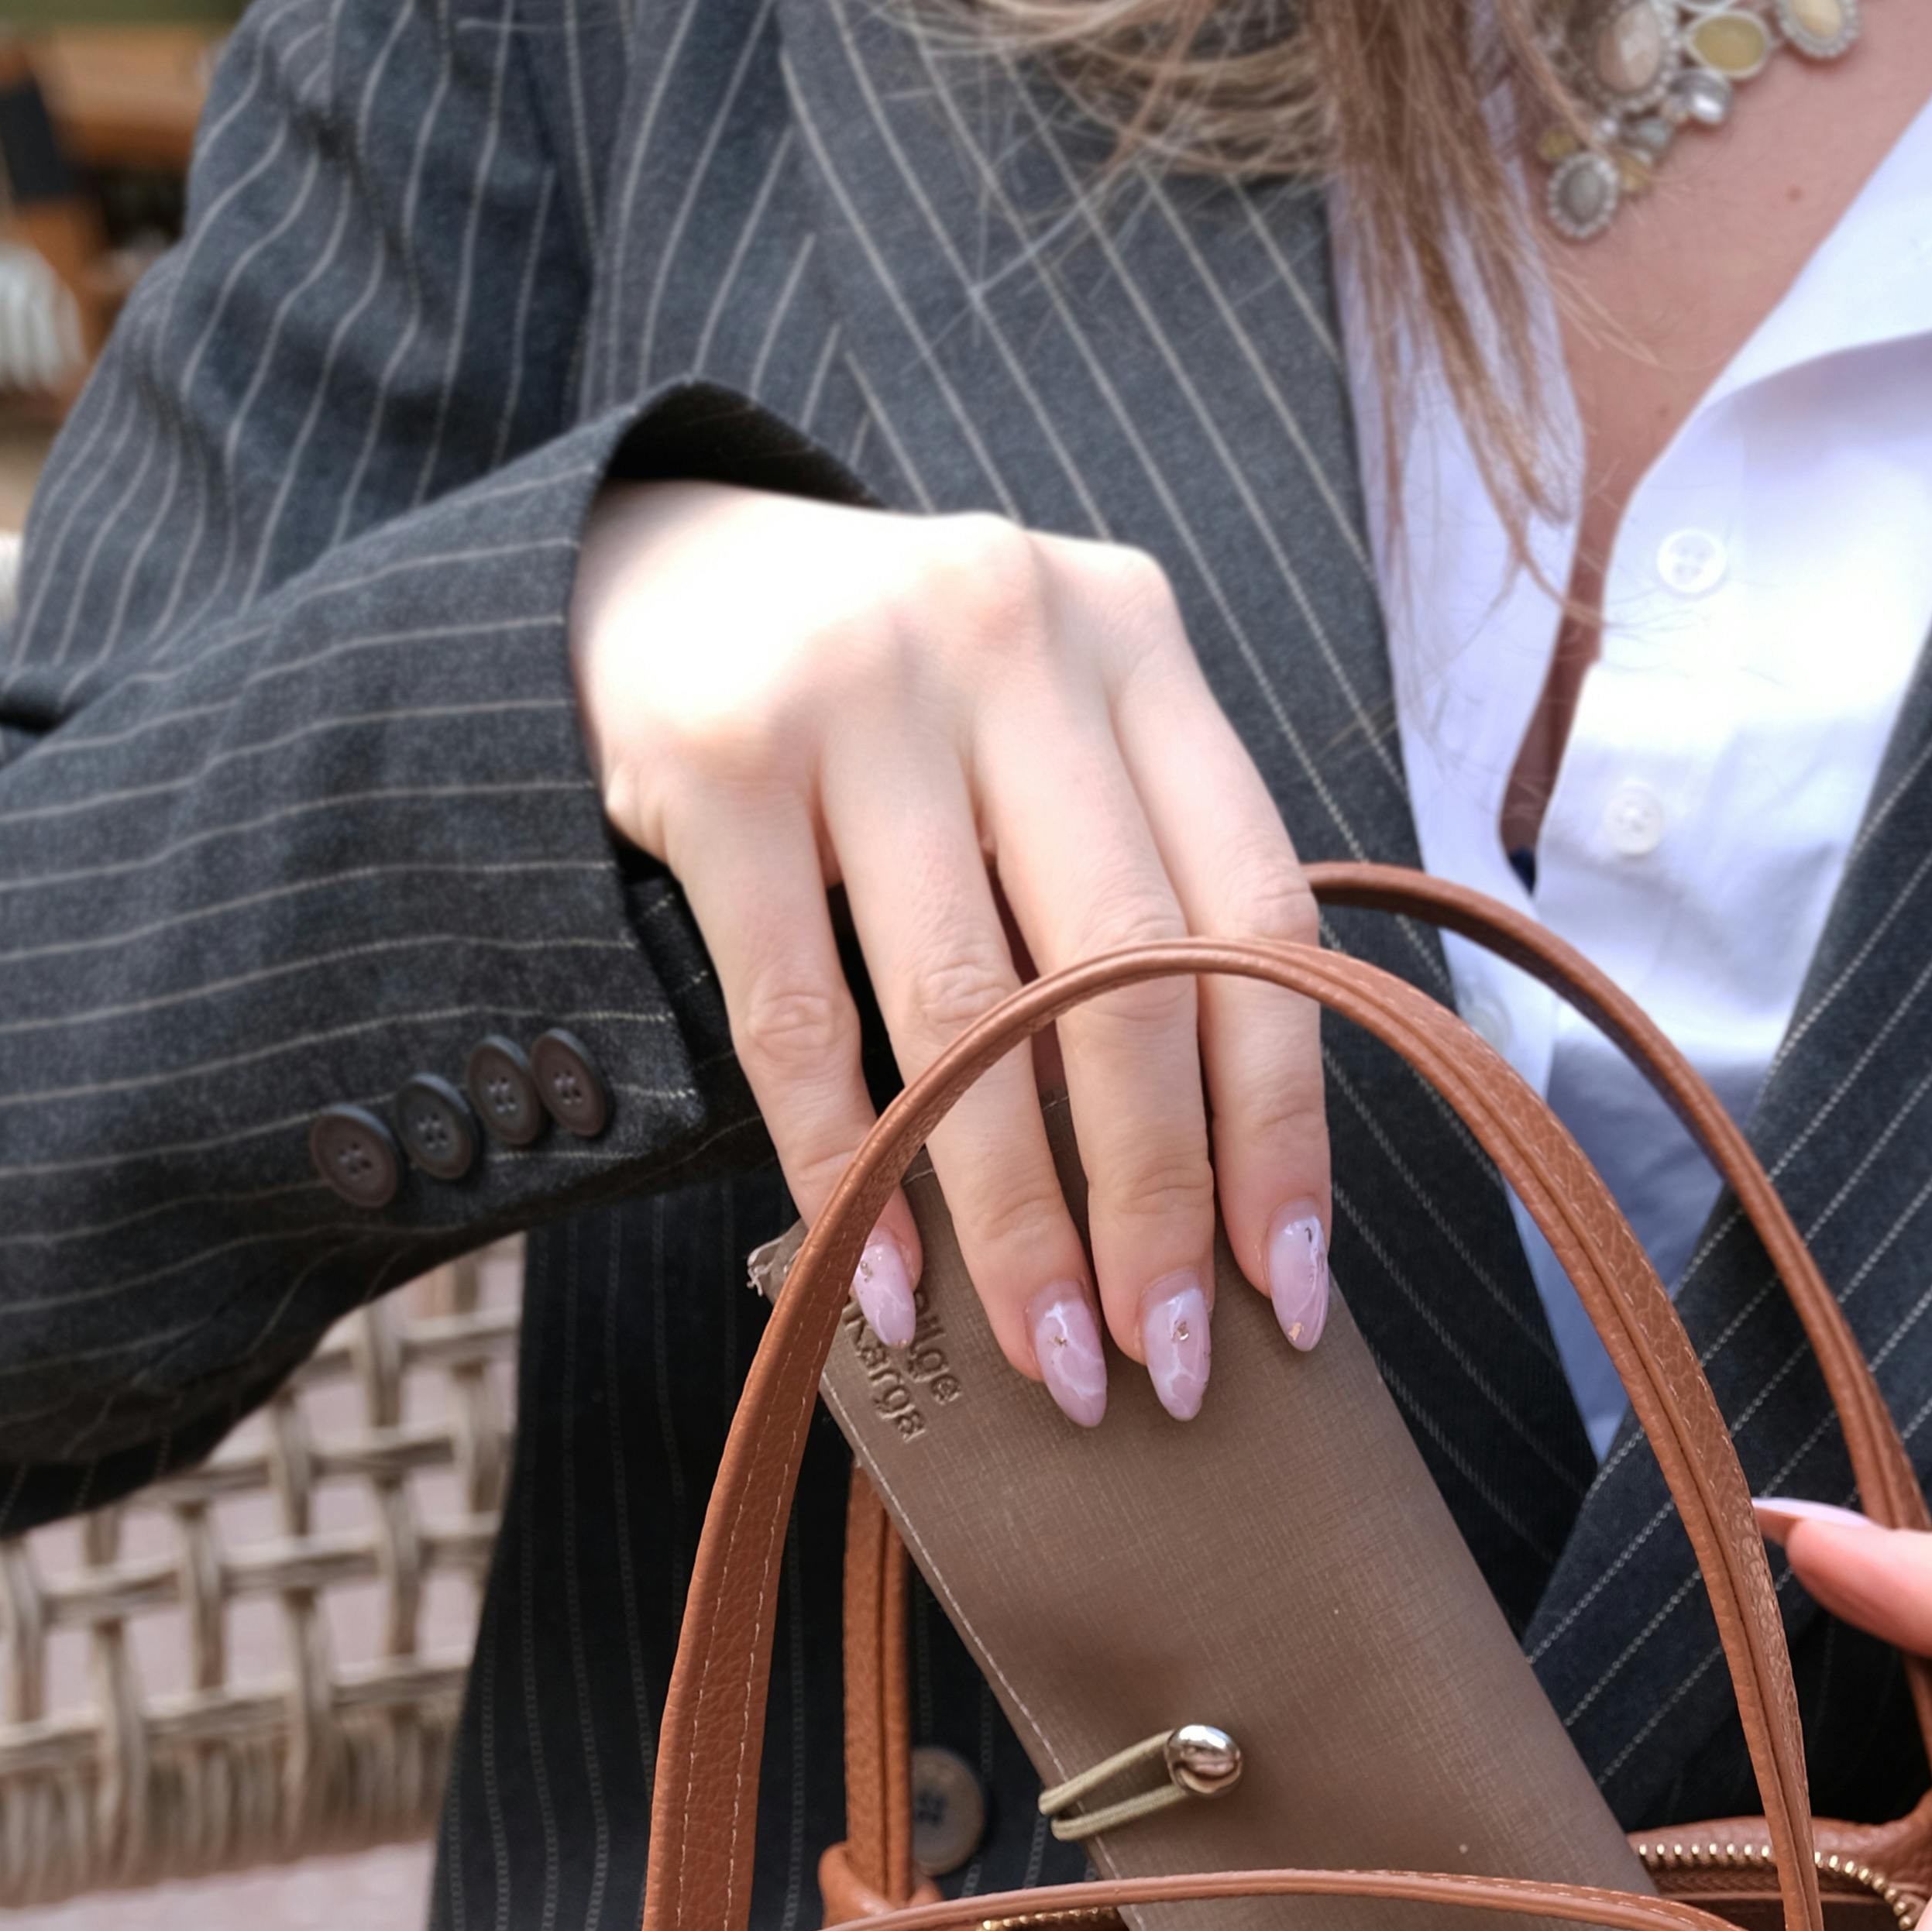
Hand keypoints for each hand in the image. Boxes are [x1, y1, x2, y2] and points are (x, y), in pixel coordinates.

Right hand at [568, 483, 1331, 1420]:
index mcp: (1133, 640)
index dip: (1282, 1123)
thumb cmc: (887, 712)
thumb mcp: (1035, 745)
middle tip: (1168, 1363)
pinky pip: (800, 1021)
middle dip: (1158, 1204)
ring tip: (1052, 1360)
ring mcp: (861, 685)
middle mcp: (1015, 637)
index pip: (1256, 914)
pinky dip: (848, 1175)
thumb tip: (1203, 1195)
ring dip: (1019, 1223)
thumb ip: (1123, 898)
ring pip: (972, 1016)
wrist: (646, 567)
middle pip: (1130, 975)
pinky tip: (884, 1290)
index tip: (1285, 1288)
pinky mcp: (718, 756)